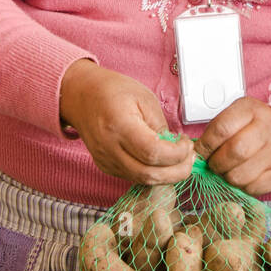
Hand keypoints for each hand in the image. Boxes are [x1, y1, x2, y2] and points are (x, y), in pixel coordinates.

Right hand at [59, 59, 195, 184]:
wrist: (80, 95)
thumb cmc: (111, 90)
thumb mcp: (144, 97)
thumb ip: (160, 125)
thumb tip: (176, 149)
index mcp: (119, 125)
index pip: (152, 153)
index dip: (176, 155)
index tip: (187, 145)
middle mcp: (109, 147)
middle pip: (148, 174)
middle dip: (176, 172)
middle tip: (190, 159)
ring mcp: (105, 160)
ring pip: (141, 180)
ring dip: (166, 176)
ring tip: (179, 160)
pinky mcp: (105, 166)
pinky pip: (133, 177)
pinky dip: (151, 174)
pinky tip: (161, 162)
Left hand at [195, 96, 270, 195]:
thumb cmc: (255, 126)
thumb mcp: (237, 115)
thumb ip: (216, 130)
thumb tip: (194, 154)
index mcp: (251, 110)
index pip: (222, 129)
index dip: (206, 145)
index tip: (200, 152)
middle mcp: (267, 129)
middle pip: (234, 153)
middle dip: (216, 163)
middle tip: (214, 164)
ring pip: (240, 176)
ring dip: (227, 177)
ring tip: (230, 169)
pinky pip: (252, 189)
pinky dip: (242, 186)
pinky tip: (244, 175)